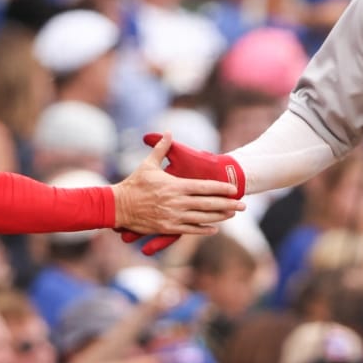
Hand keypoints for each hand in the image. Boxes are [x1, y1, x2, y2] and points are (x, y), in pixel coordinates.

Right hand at [112, 134, 243, 238]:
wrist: (118, 206)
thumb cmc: (133, 184)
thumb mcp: (147, 164)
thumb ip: (161, 149)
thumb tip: (168, 132)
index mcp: (175, 186)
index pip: (204, 187)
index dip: (221, 188)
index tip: (234, 188)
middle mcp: (177, 202)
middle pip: (208, 204)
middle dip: (228, 205)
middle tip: (243, 205)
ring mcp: (173, 217)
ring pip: (202, 218)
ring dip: (219, 217)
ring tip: (232, 214)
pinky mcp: (167, 228)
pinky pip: (190, 230)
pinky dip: (203, 229)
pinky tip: (214, 228)